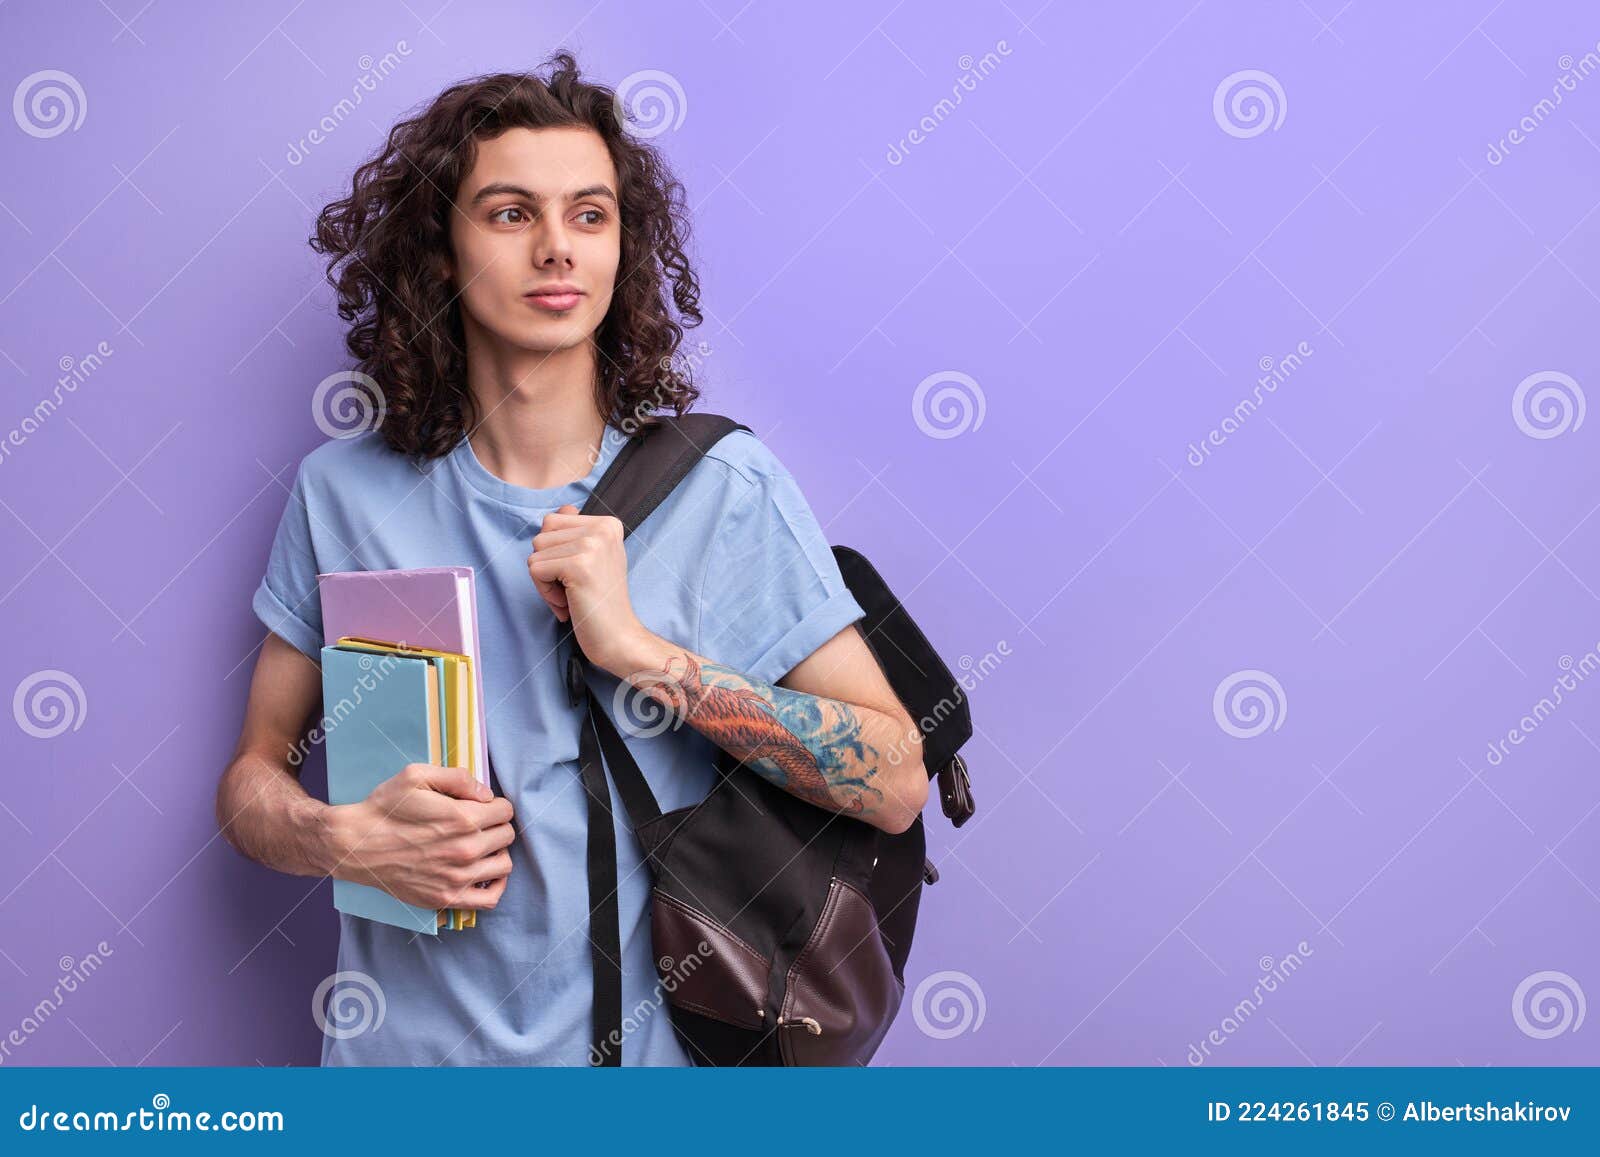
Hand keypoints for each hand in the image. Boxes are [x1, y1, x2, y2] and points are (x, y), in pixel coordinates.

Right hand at [325, 763, 514, 910]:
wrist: (355, 846)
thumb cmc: (384, 809)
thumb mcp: (416, 776)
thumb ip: (458, 778)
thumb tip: (486, 793)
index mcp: (462, 819)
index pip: (505, 811)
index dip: (494, 804)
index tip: (480, 806)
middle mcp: (465, 850)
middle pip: (507, 835)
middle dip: (495, 825)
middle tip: (477, 824)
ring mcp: (457, 878)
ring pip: (504, 865)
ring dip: (496, 852)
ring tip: (480, 846)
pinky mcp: (446, 898)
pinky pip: (490, 898)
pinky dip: (494, 885)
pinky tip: (483, 872)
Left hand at [527, 503, 652, 675]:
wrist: (619, 637)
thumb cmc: (601, 603)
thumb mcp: (594, 558)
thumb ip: (578, 532)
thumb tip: (564, 508)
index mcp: (608, 523)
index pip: (553, 521)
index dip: (556, 552)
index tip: (577, 575)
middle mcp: (603, 528)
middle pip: (541, 535)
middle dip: (547, 565)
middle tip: (572, 587)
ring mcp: (592, 545)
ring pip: (535, 553)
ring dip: (546, 581)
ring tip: (572, 595)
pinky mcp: (578, 565)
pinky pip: (535, 570)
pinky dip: (545, 592)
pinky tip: (569, 603)